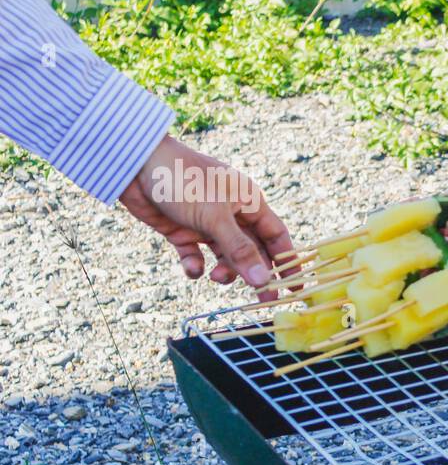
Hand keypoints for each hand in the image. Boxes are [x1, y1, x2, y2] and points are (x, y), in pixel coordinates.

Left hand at [119, 135, 292, 296]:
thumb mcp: (215, 218)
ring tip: (215, 277)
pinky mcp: (182, 230)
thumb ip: (240, 251)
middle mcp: (231, 214)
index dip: (288, 260)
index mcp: (248, 203)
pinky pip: (196, 256)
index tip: (295, 285)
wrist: (134, 164)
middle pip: (253, 250)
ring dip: (224, 270)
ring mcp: (206, 223)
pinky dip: (195, 266)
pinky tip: (192, 268)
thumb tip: (264, 281)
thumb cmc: (183, 181)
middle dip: (256, 273)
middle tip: (263, 300)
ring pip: (225, 256)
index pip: (276, 236)